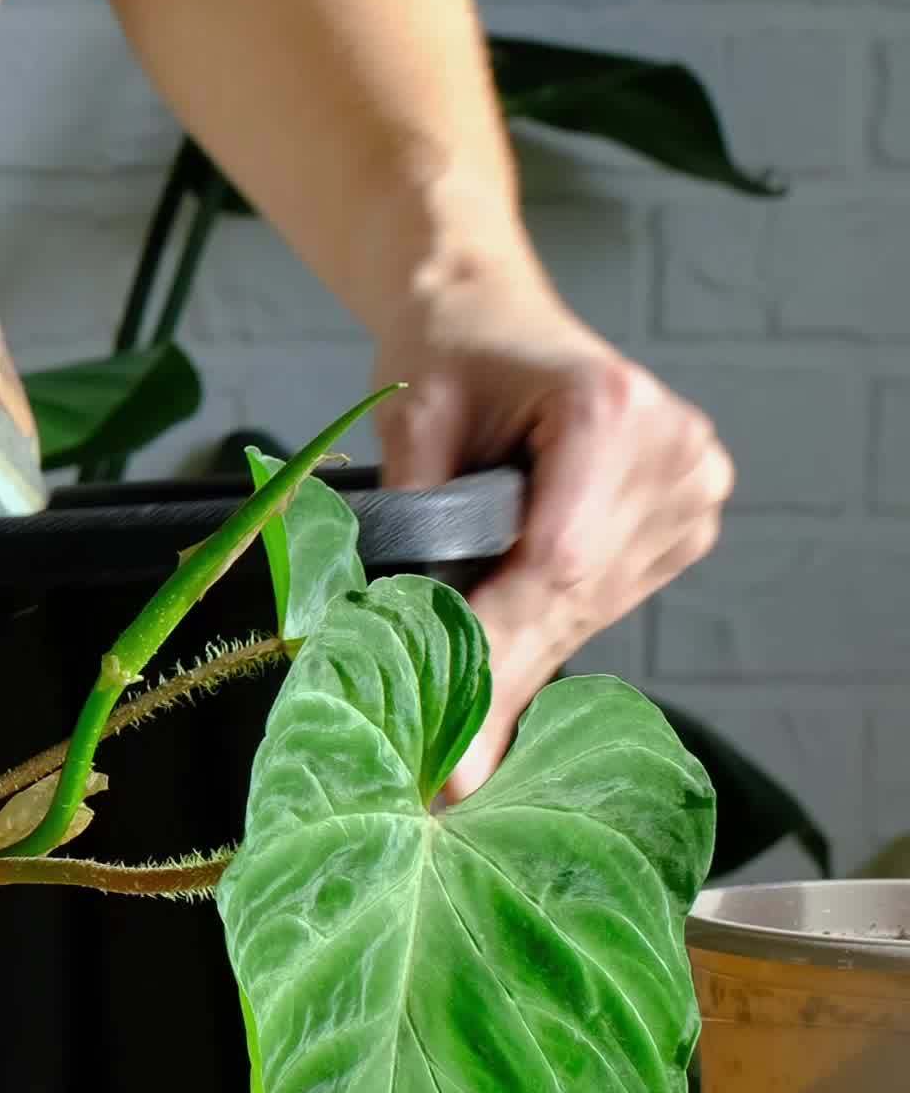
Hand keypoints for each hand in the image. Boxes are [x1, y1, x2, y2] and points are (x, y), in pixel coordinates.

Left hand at [373, 295, 732, 800]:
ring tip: (458, 755)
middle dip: (500, 681)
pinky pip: (600, 602)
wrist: (489, 315)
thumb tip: (403, 651)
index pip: (555, 559)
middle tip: (446, 778)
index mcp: (614, 412)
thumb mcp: (410, 424)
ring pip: (590, 610)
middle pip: (576, 596)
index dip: (497, 645)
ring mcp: (690, 491)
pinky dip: (540, 641)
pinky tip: (493, 699)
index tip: (448, 727)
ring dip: (519, 671)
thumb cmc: (446, 354)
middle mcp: (675, 454)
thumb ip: (415, 526)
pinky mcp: (680, 524)